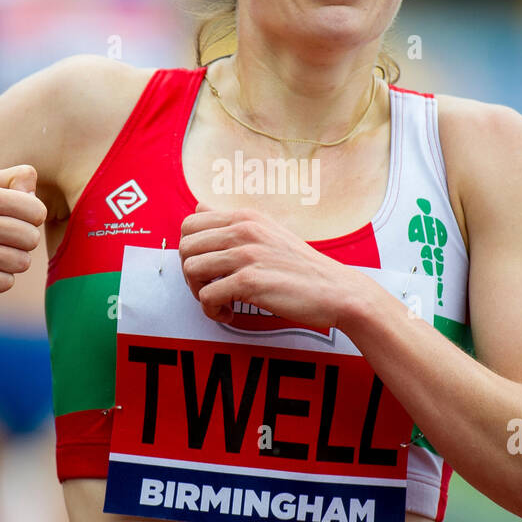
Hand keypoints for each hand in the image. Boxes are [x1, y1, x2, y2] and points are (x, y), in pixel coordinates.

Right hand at [0, 164, 46, 297]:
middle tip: (4, 242)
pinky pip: (5, 282)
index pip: (36, 210)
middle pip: (31, 239)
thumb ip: (15, 180)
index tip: (16, 220)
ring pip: (21, 263)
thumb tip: (32, 193)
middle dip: (23, 244)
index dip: (31, 219)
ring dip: (11, 263)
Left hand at [178, 200, 357, 328]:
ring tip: (220, 302)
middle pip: (185, 247)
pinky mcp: (250, 282)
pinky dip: (212, 311)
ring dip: (199, 293)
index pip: (190, 223)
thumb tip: (199, 207)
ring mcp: (246, 255)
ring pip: (191, 270)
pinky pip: (207, 297)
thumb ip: (234, 222)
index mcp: (245, 216)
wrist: (336, 290)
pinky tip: (229, 313)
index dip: (190, 250)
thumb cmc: (301, 267)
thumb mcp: (268, 231)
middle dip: (190, 273)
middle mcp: (243, 230)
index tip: (206, 268)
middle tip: (209, 288)